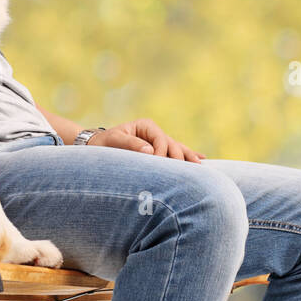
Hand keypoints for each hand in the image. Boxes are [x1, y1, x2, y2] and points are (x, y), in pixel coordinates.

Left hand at [87, 118, 205, 162]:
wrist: (98, 148)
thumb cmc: (104, 144)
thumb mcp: (114, 141)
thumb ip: (130, 144)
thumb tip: (149, 150)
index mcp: (146, 126)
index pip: (161, 140)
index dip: (162, 153)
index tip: (158, 165)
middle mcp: (155, 133)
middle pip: (173, 145)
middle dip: (178, 158)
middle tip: (183, 174)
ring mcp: (159, 142)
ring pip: (178, 149)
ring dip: (189, 157)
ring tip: (200, 165)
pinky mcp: (160, 152)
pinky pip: (177, 154)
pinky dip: (188, 156)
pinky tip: (202, 159)